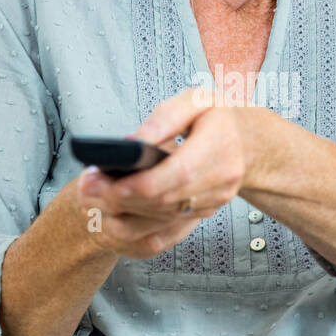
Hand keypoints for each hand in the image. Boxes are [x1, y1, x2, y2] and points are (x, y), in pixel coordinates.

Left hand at [71, 87, 260, 260]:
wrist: (249, 144)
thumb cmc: (218, 117)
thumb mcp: (196, 100)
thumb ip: (164, 118)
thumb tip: (130, 144)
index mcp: (221, 147)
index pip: (178, 175)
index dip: (140, 184)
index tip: (106, 179)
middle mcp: (220, 182)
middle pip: (163, 202)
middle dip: (119, 198)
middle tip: (86, 186)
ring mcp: (212, 204)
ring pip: (160, 223)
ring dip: (121, 216)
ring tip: (93, 199)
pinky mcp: (201, 217)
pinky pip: (164, 236)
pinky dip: (134, 232)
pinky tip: (111, 219)